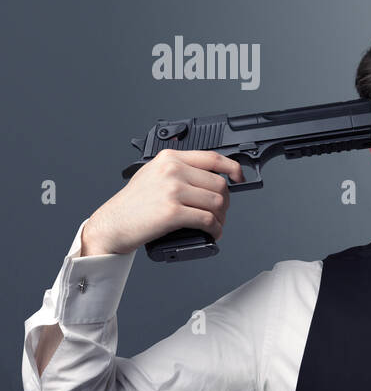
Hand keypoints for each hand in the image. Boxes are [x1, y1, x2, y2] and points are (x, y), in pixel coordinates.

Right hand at [81, 149, 245, 256]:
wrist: (111, 224)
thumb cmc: (133, 203)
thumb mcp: (152, 173)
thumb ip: (177, 168)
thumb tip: (209, 173)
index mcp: (169, 158)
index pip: (212, 158)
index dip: (233, 168)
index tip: (239, 177)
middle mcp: (172, 170)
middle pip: (219, 184)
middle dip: (225, 202)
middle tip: (220, 213)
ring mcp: (172, 190)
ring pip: (217, 202)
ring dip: (221, 217)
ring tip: (215, 224)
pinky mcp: (172, 211)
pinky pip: (207, 219)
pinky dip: (215, 229)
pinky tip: (212, 232)